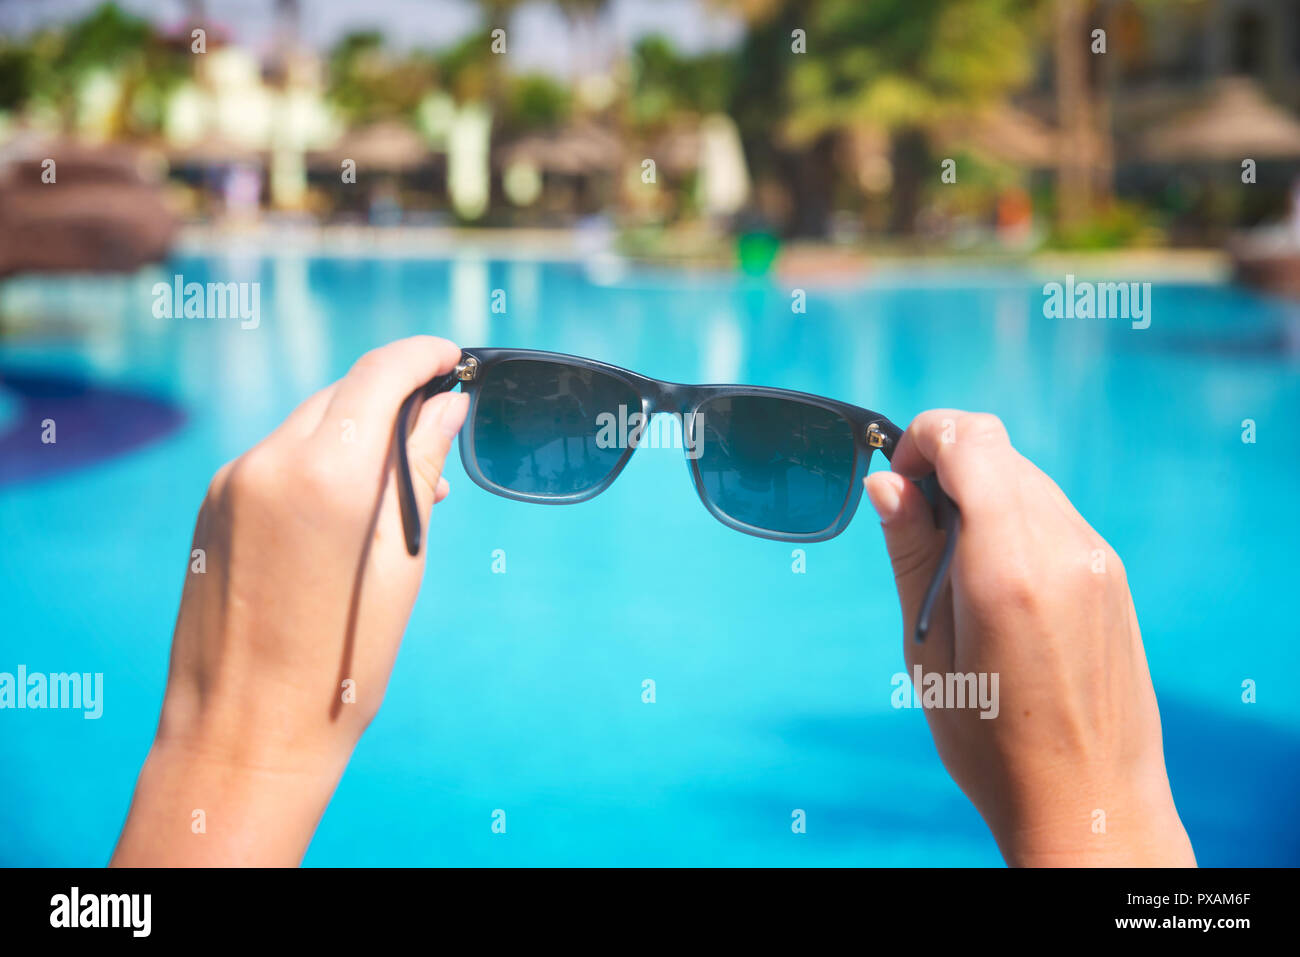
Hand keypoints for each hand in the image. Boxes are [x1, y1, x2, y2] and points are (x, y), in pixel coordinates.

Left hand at [112, 336, 468, 865]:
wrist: (244, 734)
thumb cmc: (340, 663)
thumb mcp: (401, 561)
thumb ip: (418, 469)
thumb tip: (445, 406)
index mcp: (324, 474)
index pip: (381, 373)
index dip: (425, 356)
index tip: (454, 360)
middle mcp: (268, 462)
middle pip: (345, 395)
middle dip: (396, 403)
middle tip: (440, 441)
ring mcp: (231, 483)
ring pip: (310, 425)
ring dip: (359, 438)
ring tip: (400, 496)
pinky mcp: (214, 508)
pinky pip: (279, 459)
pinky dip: (321, 465)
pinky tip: (347, 516)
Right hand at [865, 410, 1194, 866]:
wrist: (1087, 801)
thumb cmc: (992, 741)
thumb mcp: (928, 647)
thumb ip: (911, 551)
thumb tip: (886, 481)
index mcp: (1007, 567)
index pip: (971, 440)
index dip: (923, 438)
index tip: (896, 479)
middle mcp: (1062, 549)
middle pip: (998, 452)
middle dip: (946, 465)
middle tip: (915, 528)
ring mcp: (1096, 560)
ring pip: (1026, 480)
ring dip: (980, 493)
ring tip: (954, 569)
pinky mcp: (1111, 576)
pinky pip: (1054, 515)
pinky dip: (1013, 520)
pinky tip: (995, 586)